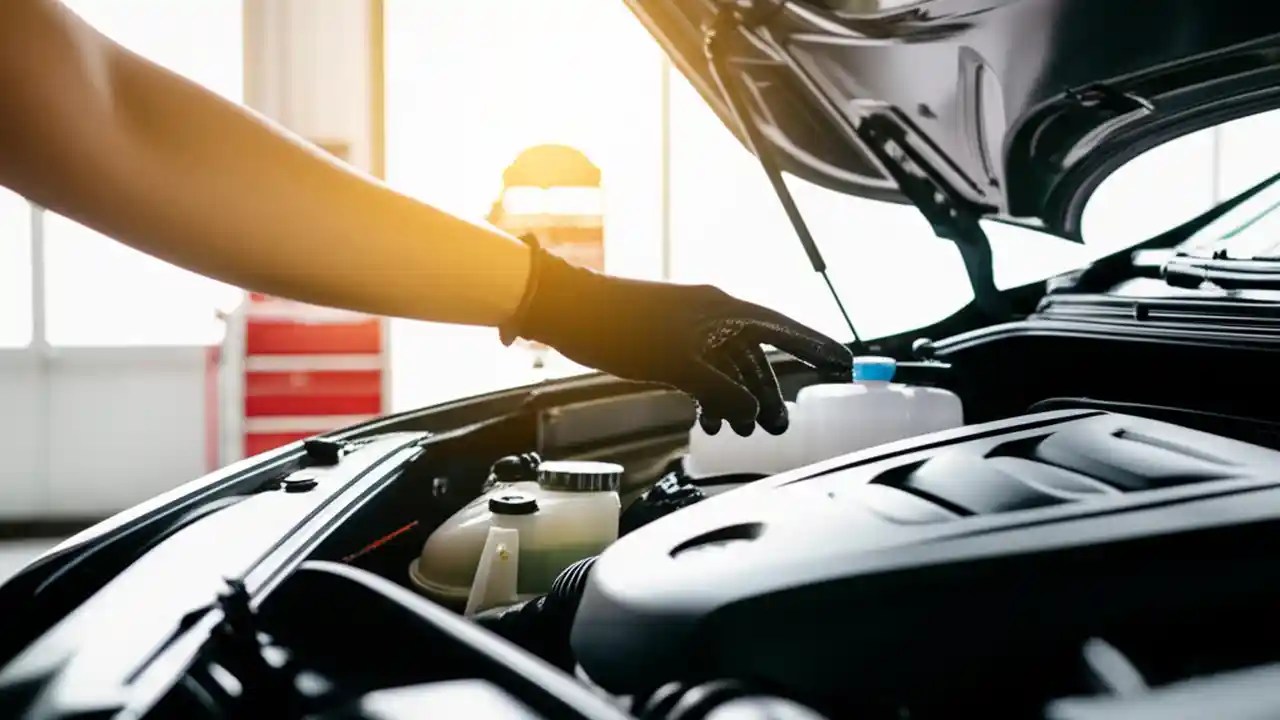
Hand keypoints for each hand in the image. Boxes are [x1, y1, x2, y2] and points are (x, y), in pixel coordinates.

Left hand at [502, 249, 852, 435]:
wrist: (569, 312)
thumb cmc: (624, 329)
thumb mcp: (680, 366)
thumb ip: (722, 392)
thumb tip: (754, 414)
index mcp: (725, 311)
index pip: (783, 330)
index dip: (814, 348)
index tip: (843, 364)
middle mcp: (714, 316)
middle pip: (756, 357)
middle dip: (767, 393)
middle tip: (778, 428)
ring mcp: (690, 329)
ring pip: (728, 369)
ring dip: (737, 400)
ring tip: (741, 435)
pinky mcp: (667, 342)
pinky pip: (704, 372)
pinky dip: (710, 396)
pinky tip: (709, 421)